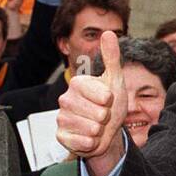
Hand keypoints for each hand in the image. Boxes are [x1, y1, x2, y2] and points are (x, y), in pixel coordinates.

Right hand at [55, 31, 126, 175]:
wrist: (106, 130)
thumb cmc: (110, 104)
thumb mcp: (115, 80)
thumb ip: (111, 57)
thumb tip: (109, 32)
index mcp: (77, 83)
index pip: (103, 96)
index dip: (110, 101)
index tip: (108, 100)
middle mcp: (65, 99)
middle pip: (98, 114)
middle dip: (106, 118)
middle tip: (102, 116)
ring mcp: (61, 118)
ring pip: (91, 129)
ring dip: (99, 131)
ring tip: (96, 126)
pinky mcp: (61, 136)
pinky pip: (82, 143)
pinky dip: (91, 143)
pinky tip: (88, 137)